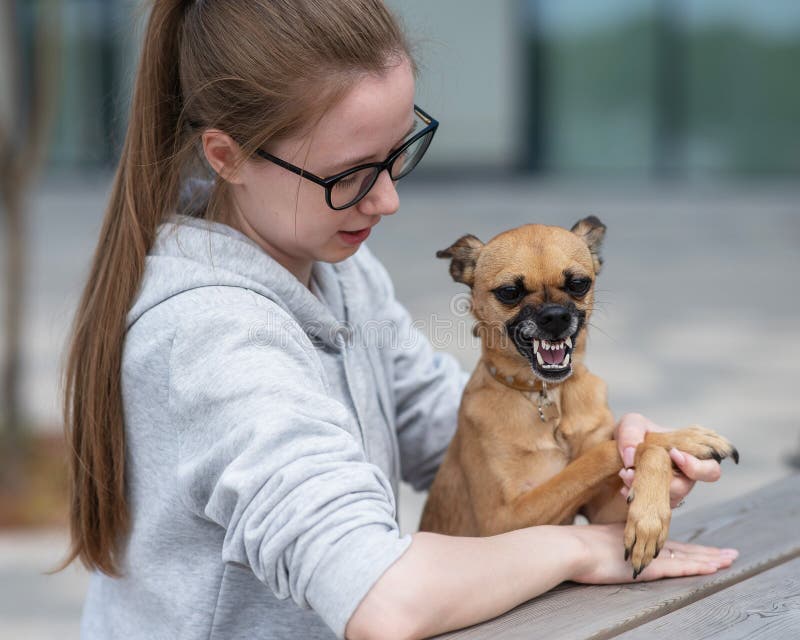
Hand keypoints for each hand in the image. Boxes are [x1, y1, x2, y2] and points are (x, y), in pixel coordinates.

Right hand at [570, 523, 737, 583]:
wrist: (571, 547)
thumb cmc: (574, 546)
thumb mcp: (592, 541)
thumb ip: (602, 543)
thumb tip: (596, 548)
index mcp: (632, 535)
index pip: (665, 542)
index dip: (685, 546)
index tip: (702, 548)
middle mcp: (643, 541)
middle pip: (681, 547)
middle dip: (705, 551)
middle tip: (728, 553)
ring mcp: (646, 553)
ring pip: (685, 556)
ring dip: (709, 559)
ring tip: (729, 559)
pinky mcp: (648, 566)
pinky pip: (679, 567)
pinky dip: (697, 566)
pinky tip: (712, 568)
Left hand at [614, 413, 722, 507]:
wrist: (618, 448)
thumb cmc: (635, 434)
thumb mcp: (631, 423)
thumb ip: (631, 433)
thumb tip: (630, 459)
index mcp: (690, 455)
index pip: (710, 470)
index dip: (697, 468)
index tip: (673, 454)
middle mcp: (684, 476)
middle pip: (685, 488)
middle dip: (661, 482)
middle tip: (635, 470)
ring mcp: (669, 490)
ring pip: (665, 499)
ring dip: (644, 488)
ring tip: (625, 475)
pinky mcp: (654, 501)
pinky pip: (649, 505)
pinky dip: (636, 497)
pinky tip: (624, 488)